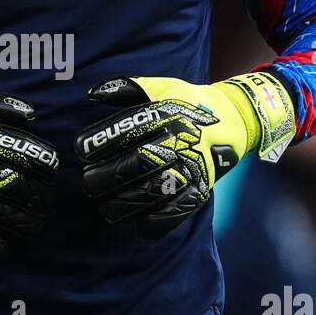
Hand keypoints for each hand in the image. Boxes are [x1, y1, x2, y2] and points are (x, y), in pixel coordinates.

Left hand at [74, 72, 293, 236]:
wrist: (235, 118)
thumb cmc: (187, 102)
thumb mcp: (161, 87)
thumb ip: (127, 89)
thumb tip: (93, 94)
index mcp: (168, 112)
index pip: (131, 127)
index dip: (103, 139)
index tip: (80, 149)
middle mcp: (182, 139)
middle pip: (142, 161)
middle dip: (111, 175)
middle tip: (88, 184)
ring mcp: (194, 165)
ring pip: (160, 188)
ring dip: (130, 202)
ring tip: (106, 210)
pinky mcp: (205, 185)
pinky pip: (183, 206)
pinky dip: (162, 220)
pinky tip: (141, 227)